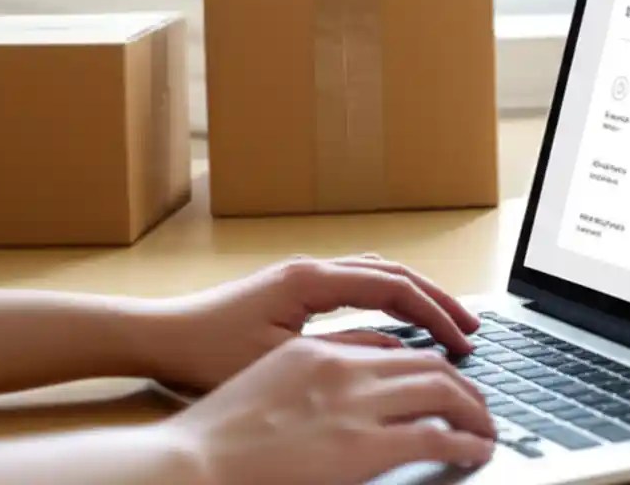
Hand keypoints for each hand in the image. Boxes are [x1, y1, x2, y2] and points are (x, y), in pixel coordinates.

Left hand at [138, 255, 480, 391]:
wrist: (157, 336)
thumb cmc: (205, 352)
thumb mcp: (280, 361)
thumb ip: (343, 353)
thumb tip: (398, 349)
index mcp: (311, 280)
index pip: (393, 288)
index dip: (435, 313)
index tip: (461, 340)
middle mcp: (312, 268)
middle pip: (394, 273)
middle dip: (438, 299)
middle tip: (472, 327)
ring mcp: (304, 275)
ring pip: (378, 273)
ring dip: (416, 295)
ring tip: (448, 321)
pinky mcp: (295, 289)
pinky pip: (359, 283)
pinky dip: (390, 297)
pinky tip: (401, 319)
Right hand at [165, 338, 495, 484]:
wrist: (187, 468)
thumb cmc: (212, 442)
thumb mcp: (260, 391)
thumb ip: (306, 383)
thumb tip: (340, 398)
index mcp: (315, 354)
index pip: (390, 345)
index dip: (424, 361)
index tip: (442, 375)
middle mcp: (342, 367)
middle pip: (426, 361)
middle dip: (460, 382)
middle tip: (477, 403)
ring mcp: (355, 404)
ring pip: (442, 389)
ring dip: (472, 407)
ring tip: (485, 426)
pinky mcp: (365, 446)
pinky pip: (437, 435)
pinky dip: (466, 439)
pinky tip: (477, 449)